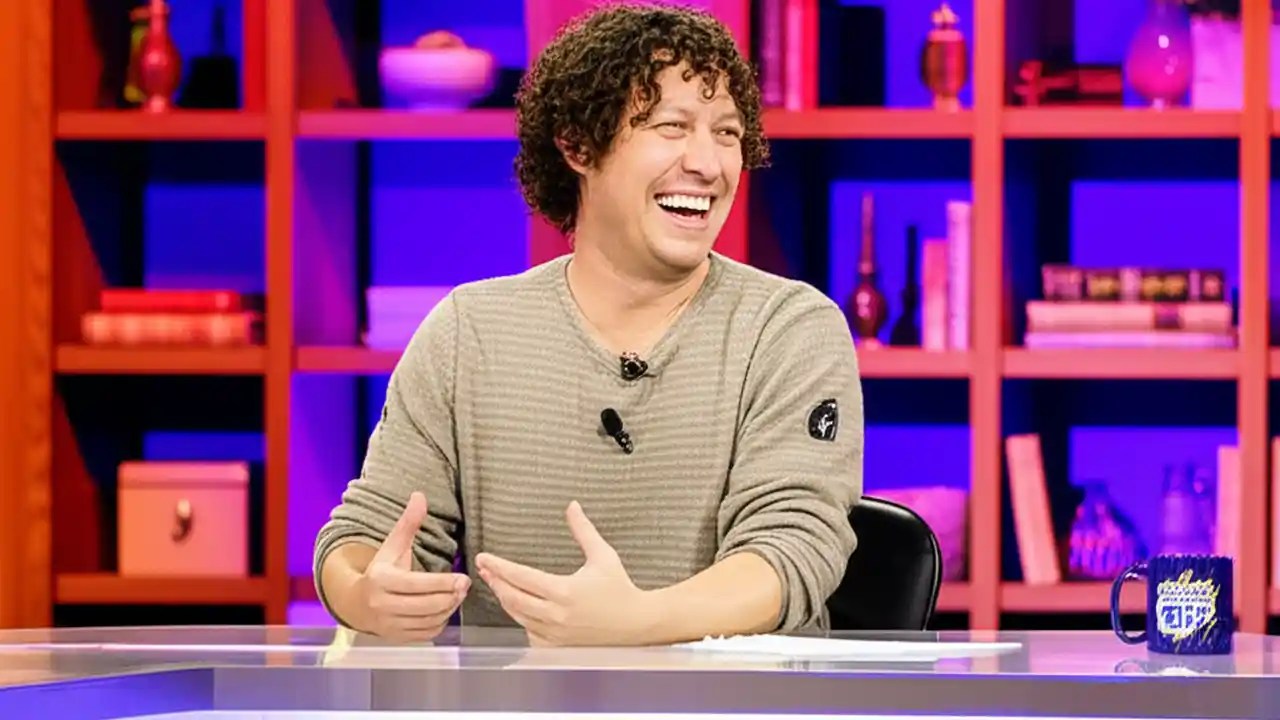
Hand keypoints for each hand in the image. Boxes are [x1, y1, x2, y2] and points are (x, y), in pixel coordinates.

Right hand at [353, 491, 469, 642]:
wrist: (358, 603)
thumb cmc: (382, 570)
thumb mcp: (393, 545)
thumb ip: (408, 523)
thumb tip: (419, 496)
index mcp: (381, 579)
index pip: (417, 584)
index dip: (443, 583)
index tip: (464, 578)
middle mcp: (382, 605)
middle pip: (427, 605)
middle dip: (451, 596)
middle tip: (465, 586)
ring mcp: (389, 625)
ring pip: (429, 620)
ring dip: (449, 608)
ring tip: (457, 595)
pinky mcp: (398, 637)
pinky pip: (427, 633)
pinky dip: (440, 621)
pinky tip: (445, 608)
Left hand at [475, 501, 651, 646]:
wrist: (636, 623)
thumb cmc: (620, 588)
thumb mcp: (603, 555)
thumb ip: (583, 530)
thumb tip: (572, 505)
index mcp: (564, 591)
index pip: (521, 577)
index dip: (499, 567)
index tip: (484, 558)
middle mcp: (556, 615)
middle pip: (512, 597)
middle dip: (495, 581)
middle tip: (484, 568)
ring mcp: (555, 633)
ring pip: (517, 615)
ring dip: (504, 598)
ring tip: (496, 582)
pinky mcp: (557, 646)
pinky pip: (529, 631)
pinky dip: (520, 618)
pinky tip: (516, 605)